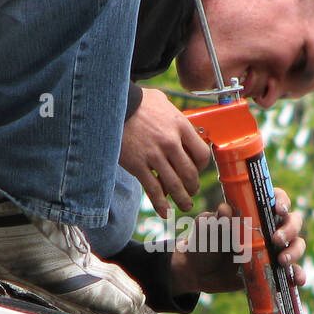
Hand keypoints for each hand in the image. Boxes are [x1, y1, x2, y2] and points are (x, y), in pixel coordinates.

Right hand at [119, 87, 210, 216]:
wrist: (111, 105)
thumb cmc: (137, 101)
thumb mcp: (163, 102)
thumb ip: (175, 116)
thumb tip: (184, 123)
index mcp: (181, 126)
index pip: (202, 154)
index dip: (202, 167)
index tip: (197, 170)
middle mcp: (171, 142)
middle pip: (190, 174)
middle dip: (193, 187)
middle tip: (192, 192)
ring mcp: (154, 155)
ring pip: (175, 185)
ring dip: (182, 199)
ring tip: (185, 205)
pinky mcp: (137, 165)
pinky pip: (153, 189)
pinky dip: (161, 204)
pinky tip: (164, 212)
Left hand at [170, 188, 305, 294]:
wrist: (198, 272)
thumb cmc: (204, 242)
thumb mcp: (207, 229)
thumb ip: (217, 220)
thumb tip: (225, 208)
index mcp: (254, 211)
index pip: (275, 199)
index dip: (282, 200)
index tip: (278, 209)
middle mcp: (268, 228)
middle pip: (293, 221)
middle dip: (290, 228)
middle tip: (276, 239)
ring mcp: (273, 249)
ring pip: (296, 245)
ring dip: (294, 251)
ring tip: (282, 261)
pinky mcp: (273, 269)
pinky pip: (291, 272)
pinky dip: (298, 274)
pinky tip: (297, 280)